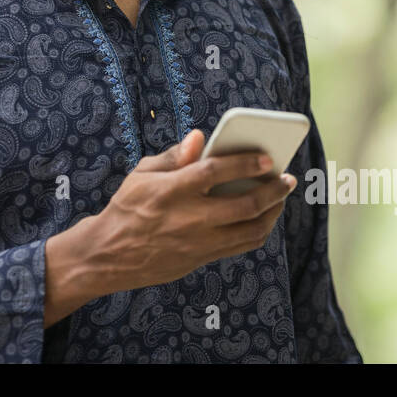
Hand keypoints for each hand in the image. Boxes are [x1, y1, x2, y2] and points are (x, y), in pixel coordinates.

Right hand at [85, 128, 296, 290]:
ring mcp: (197, 243)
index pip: (214, 172)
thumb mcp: (141, 174)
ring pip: (249, 230)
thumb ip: (174, 156)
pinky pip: (240, 246)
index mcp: (170, 191)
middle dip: (272, 190)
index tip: (266, 157)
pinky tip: (264, 217)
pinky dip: (259, 230)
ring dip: (272, 212)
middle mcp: (187, 219)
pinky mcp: (201, 259)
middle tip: (286, 178)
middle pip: (243, 205)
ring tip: (280, 197)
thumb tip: (199, 137)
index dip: (244, 163)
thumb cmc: (128, 207)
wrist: (109, 255)